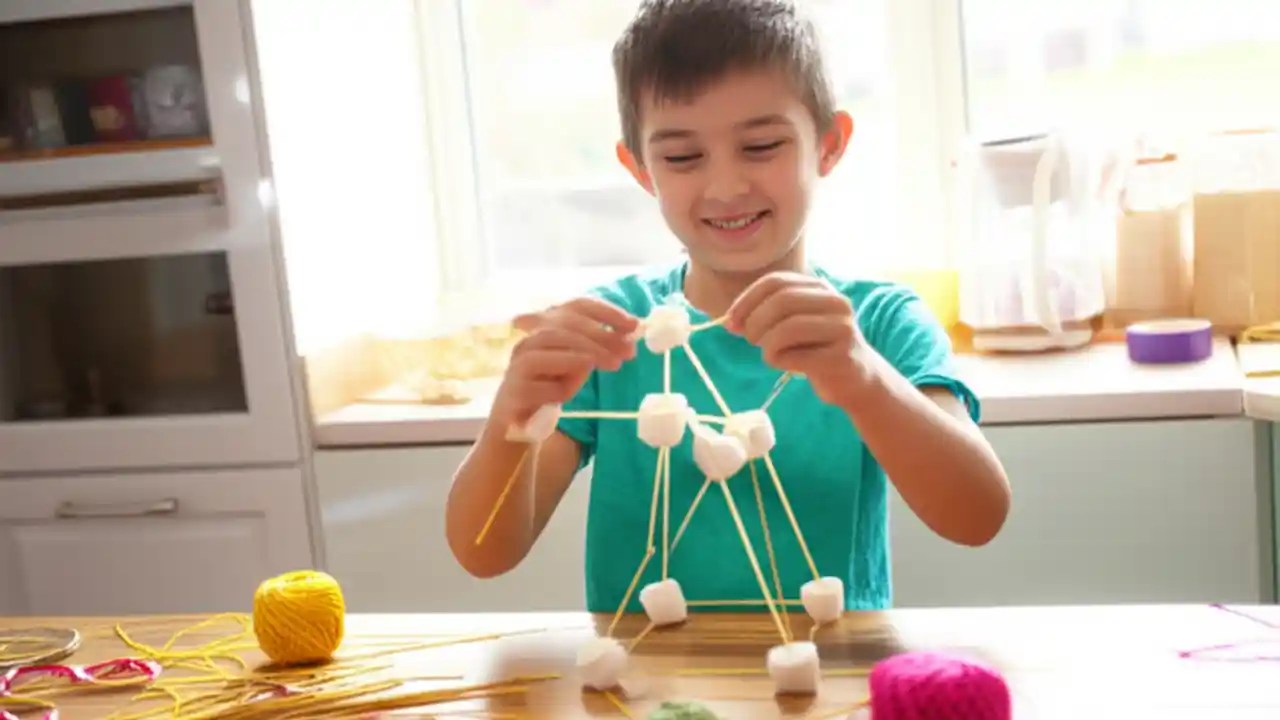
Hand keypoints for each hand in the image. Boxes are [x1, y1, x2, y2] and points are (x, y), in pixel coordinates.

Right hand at [493, 297, 638, 428]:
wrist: (519, 422)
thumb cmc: (551, 387)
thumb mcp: (578, 364)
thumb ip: (598, 349)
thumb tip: (628, 340)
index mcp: (547, 327)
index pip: (577, 306)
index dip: (606, 312)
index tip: (633, 325)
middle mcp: (530, 340)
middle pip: (561, 326)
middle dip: (599, 337)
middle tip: (627, 352)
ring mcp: (517, 365)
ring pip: (543, 350)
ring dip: (577, 357)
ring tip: (608, 365)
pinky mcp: (512, 392)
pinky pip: (535, 386)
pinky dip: (555, 388)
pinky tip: (568, 395)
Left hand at [725, 271, 867, 405]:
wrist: (854, 379)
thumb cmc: (815, 348)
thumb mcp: (792, 322)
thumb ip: (765, 315)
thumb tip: (730, 321)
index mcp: (820, 287)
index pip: (776, 281)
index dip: (747, 299)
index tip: (730, 320)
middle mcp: (835, 302)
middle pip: (781, 301)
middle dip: (755, 322)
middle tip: (749, 340)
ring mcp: (842, 328)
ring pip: (788, 327)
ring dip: (767, 344)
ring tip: (768, 353)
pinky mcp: (841, 357)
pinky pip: (796, 356)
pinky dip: (779, 360)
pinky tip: (782, 363)